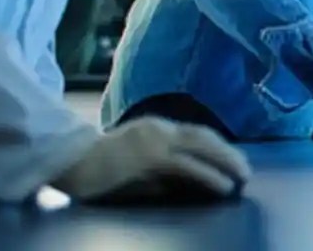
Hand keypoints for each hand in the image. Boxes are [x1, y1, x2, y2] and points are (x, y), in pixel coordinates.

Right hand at [53, 118, 250, 204]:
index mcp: (155, 127)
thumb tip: (185, 181)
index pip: (197, 133)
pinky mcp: (148, 159)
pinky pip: (186, 166)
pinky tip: (222, 185)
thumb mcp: (133, 156)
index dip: (220, 147)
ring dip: (225, 165)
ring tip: (240, 179)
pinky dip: (208, 175)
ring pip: (201, 150)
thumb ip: (159, 163)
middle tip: (246, 171)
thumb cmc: (97, 166)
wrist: (66, 161)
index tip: (235, 160)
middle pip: (205, 138)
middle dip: (229, 154)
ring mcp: (154, 143)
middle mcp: (159, 130)